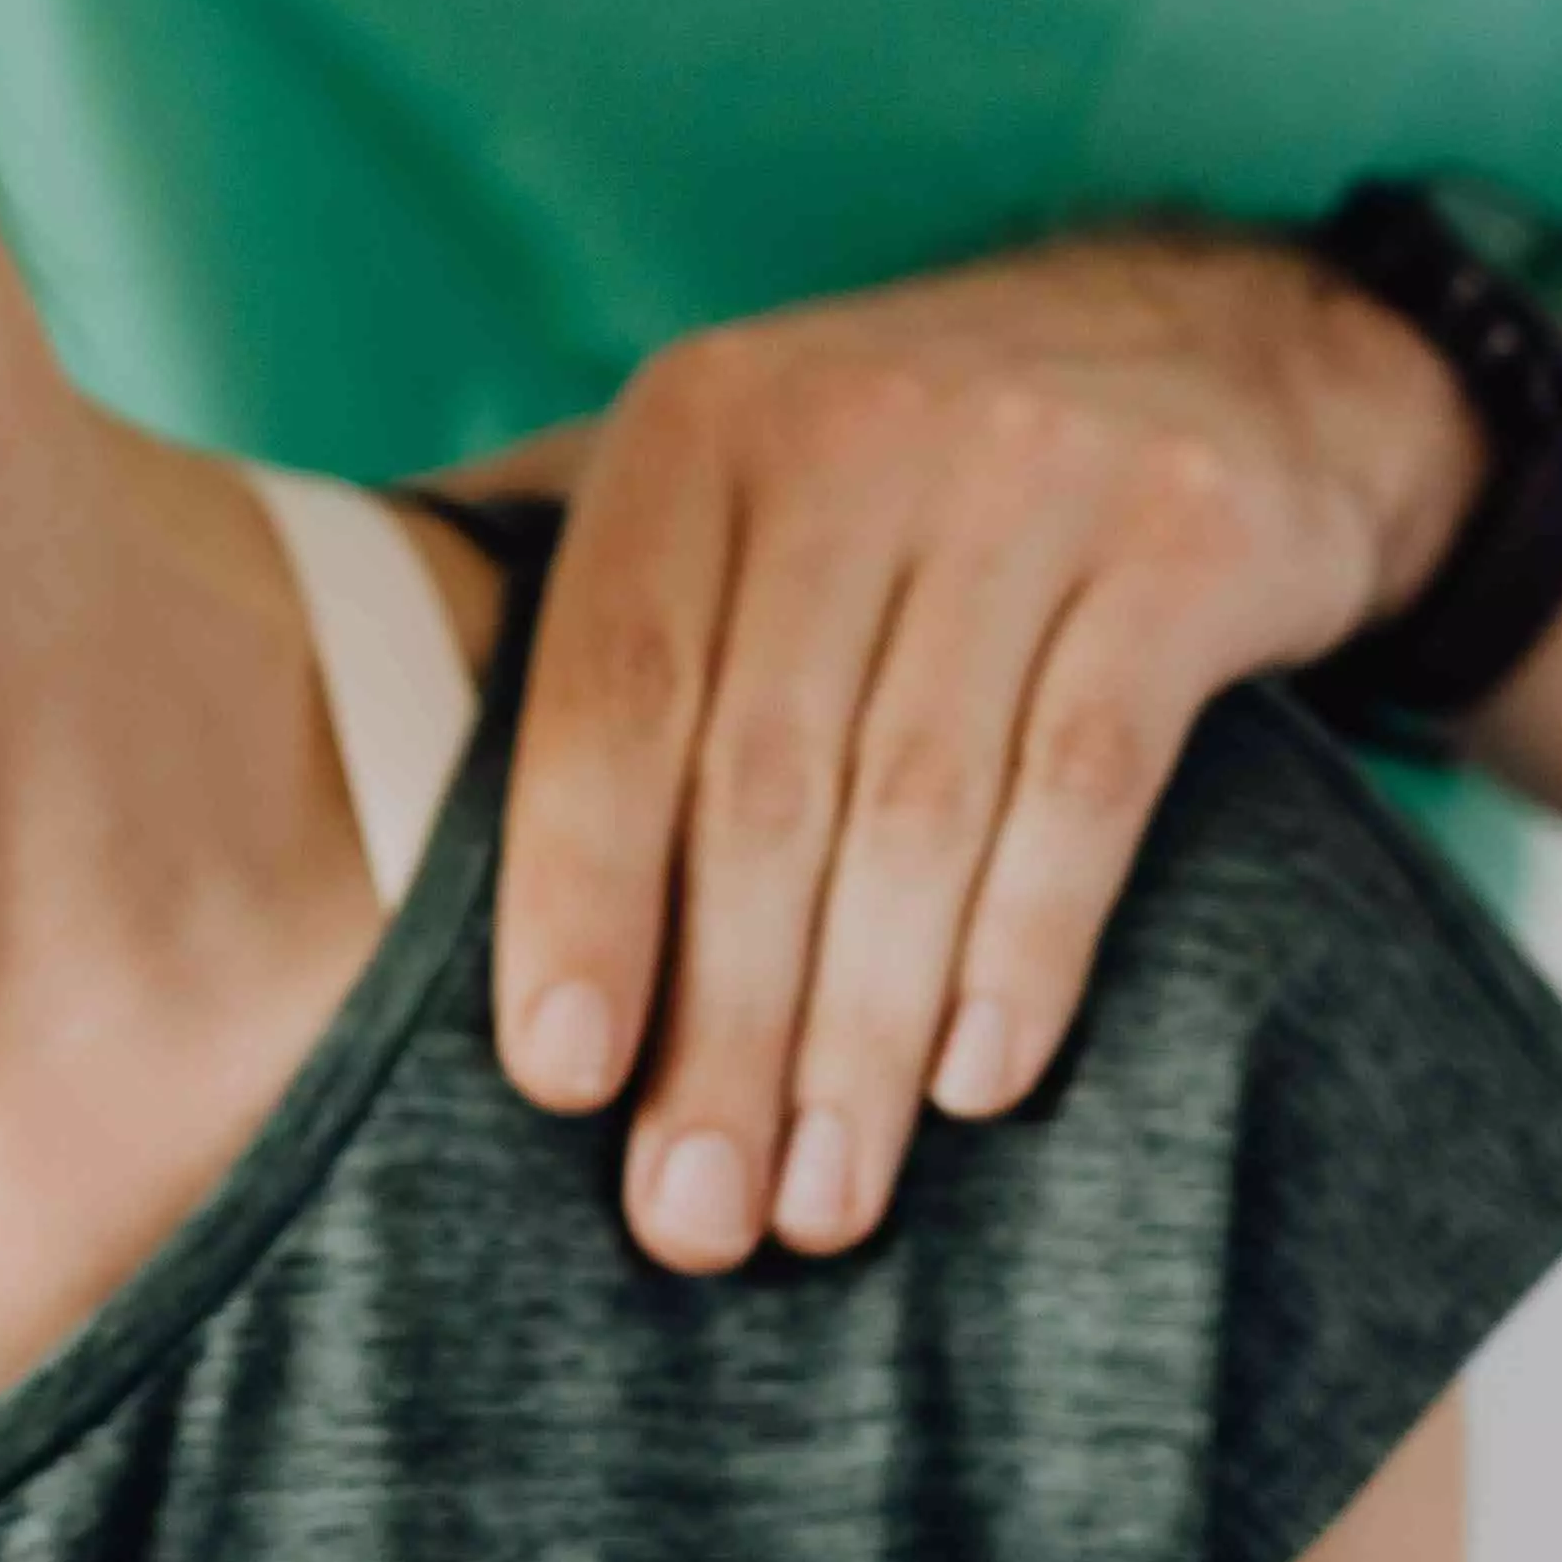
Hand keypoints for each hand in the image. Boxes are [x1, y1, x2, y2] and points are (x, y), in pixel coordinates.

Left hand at [473, 227, 1490, 1272]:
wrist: (1218, 346)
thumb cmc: (905, 472)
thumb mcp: (732, 465)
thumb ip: (570, 580)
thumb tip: (343, 744)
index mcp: (700, 426)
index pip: (613, 686)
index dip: (579, 891)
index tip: (560, 1082)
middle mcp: (854, 428)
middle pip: (765, 776)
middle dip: (721, 1021)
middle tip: (694, 1215)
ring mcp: (1033, 476)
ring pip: (920, 803)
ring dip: (861, 1034)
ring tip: (822, 1198)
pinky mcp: (1189, 544)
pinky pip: (1089, 782)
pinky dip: (1025, 946)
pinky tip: (979, 1084)